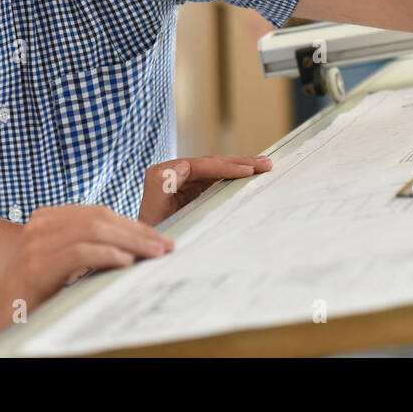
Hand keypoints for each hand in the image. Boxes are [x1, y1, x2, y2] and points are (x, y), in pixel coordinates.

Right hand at [0, 204, 171, 328]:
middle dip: (137, 231)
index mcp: (47, 218)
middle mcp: (39, 224)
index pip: (99, 213)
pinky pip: (79, 252)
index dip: (132, 224)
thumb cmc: (35, 294)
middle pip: (99, 218)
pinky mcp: (35, 266)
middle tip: (165, 246)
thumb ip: (88, 249)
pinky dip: (106, 254)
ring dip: (130, 241)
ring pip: (93, 230)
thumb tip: (136, 247)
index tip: (159, 238)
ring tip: (153, 253)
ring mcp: (35, 243)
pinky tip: (126, 262)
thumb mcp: (63, 264)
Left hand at [138, 155, 272, 224]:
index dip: (224, 167)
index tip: (246, 171)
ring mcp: (185, 179)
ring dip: (241, 166)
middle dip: (239, 162)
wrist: (147, 249)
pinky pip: (217, 178)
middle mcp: (173, 172)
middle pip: (211, 163)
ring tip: (265, 165)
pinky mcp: (194, 188)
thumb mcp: (153, 215)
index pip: (199, 165)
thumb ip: (161, 187)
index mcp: (162, 174)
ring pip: (217, 168)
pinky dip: (235, 175)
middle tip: (265, 164)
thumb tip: (182, 166)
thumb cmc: (149, 236)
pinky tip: (252, 174)